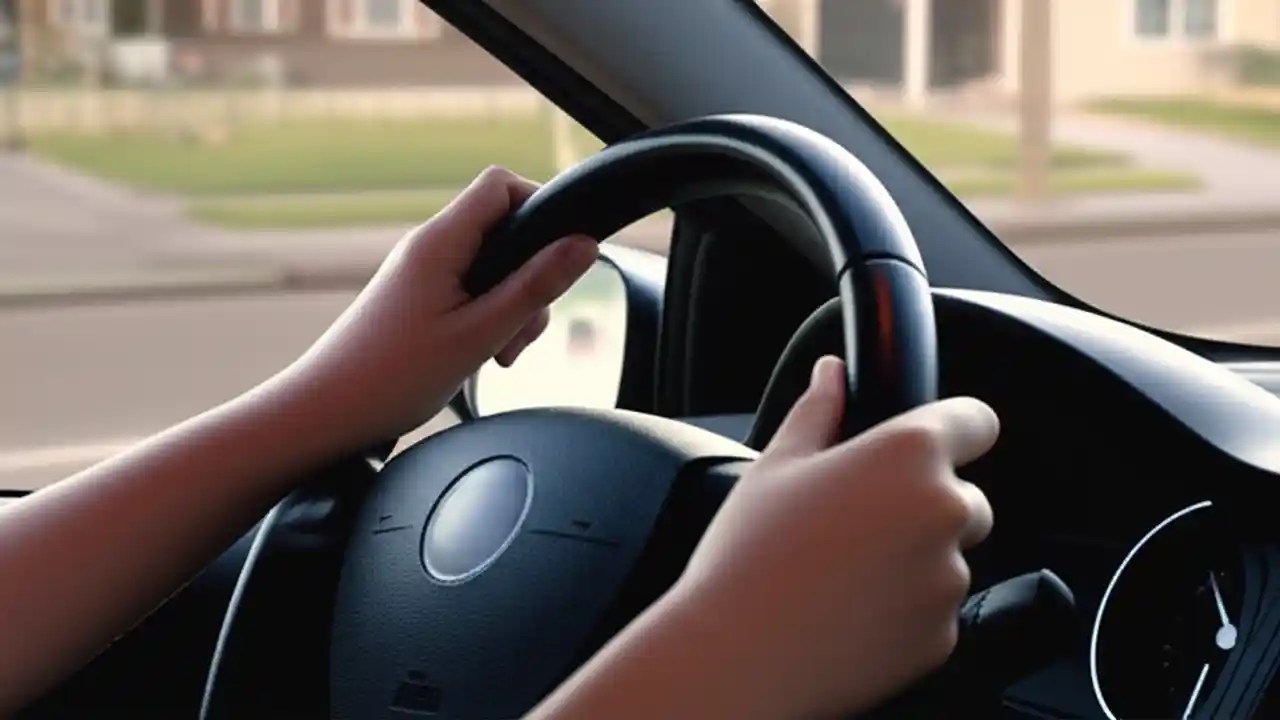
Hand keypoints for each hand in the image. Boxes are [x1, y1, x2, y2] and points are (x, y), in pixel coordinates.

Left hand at [282, 166, 597, 450]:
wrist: (326, 414)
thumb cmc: (391, 378)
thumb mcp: (480, 334)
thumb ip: (535, 288)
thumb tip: (585, 245)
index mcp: (440, 243)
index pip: (501, 185)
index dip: (540, 207)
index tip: (561, 257)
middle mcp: (429, 248)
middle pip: (505, 230)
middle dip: (531, 276)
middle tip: (522, 330)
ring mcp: (422, 272)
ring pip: (493, 266)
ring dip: (513, 306)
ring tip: (500, 353)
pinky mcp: (419, 297)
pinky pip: (472, 290)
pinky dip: (490, 318)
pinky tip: (482, 356)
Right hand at [673, 356, 999, 717]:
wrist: (737, 657)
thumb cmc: (748, 556)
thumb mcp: (776, 466)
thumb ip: (817, 411)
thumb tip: (832, 373)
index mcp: (907, 455)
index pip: (976, 420)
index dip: (953, 428)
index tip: (928, 443)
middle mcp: (944, 512)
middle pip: (965, 496)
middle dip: (923, 504)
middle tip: (853, 522)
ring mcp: (948, 580)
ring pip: (948, 556)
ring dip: (913, 559)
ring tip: (840, 572)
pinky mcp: (943, 636)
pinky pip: (935, 610)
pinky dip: (904, 609)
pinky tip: (846, 610)